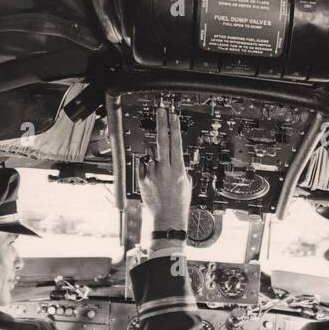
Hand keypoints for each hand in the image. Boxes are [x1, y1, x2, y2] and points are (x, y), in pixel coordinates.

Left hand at [138, 103, 191, 233]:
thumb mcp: (186, 184)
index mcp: (178, 169)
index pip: (176, 142)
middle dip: (162, 123)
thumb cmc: (179, 204)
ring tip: (160, 171)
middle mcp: (164, 169)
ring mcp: (151, 173)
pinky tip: (154, 178)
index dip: (174, 127)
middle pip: (162, 140)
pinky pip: (144, 166)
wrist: (167, 219)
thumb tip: (175, 160)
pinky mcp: (142, 179)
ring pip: (152, 154)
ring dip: (155, 156)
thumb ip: (180, 169)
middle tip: (161, 110)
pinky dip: (148, 168)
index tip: (173, 115)